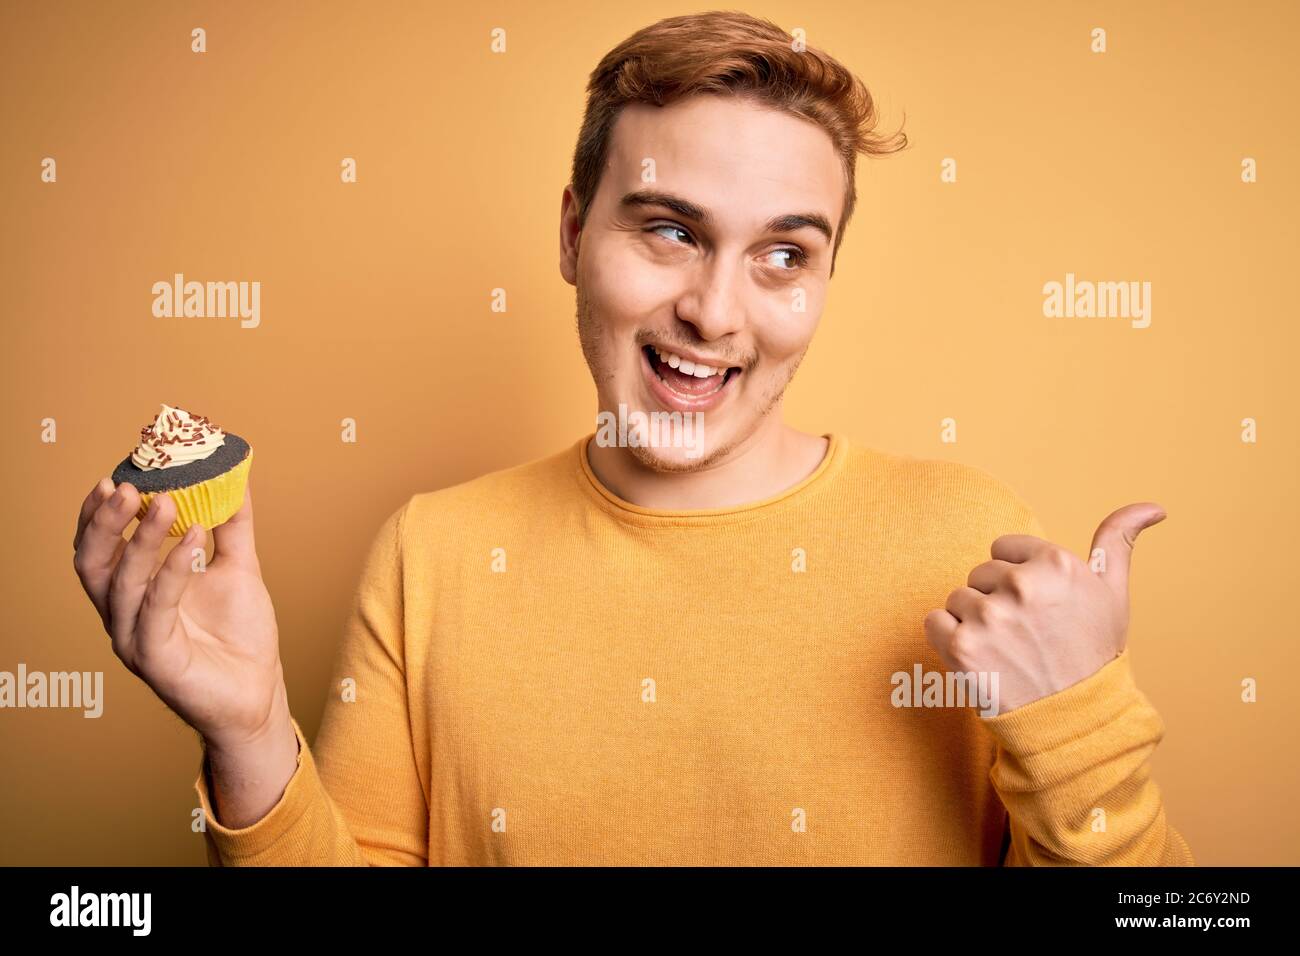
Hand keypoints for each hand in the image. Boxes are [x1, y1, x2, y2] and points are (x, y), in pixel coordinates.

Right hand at [72, 477, 288, 751]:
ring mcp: (135, 638)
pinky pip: (156, 607)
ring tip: (166, 501)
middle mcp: (124, 614)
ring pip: (121, 582)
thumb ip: (232, 526)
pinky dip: (173, 569)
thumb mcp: (238, 568)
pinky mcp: (156, 659)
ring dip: (141, 538)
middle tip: (126, 485)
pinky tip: (195, 540)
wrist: (260, 689)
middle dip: (104, 521)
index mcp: (134, 592)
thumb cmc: (239, 634)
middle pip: (93, 563)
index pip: (99, 548)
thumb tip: (235, 478)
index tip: (115, 475)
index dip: (99, 513)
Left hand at [923, 502, 1166, 714]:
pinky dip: (947, 638)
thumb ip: (1118, 542)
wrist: (1075, 721)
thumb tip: (1154, 507)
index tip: (1037, 607)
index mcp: (1056, 563)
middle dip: (996, 599)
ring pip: (958, 598)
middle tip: (1025, 634)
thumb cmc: (1093, 653)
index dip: (1017, 578)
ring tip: (1006, 649)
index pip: (1003, 548)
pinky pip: (934, 621)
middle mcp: (1021, 585)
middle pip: (980, 573)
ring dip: (973, 621)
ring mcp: (989, 616)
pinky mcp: (961, 646)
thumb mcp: (1113, 594)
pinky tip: (979, 656)